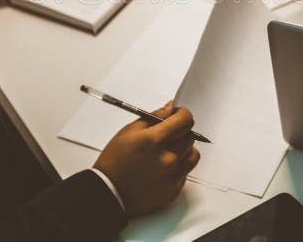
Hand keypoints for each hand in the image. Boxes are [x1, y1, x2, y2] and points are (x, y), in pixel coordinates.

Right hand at [94, 101, 200, 216]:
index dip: (182, 114)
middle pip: (190, 136)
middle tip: (166, 135)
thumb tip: (170, 108)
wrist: (110, 193)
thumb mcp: (129, 131)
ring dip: (183, 149)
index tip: (177, 116)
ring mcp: (172, 176)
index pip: (185, 120)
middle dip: (180, 132)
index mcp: (154, 140)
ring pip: (193, 154)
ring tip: (166, 152)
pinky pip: (186, 171)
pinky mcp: (174, 189)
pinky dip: (179, 166)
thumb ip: (153, 117)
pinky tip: (164, 167)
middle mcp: (167, 158)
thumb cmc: (114, 162)